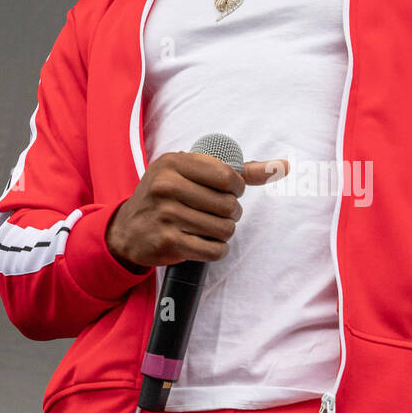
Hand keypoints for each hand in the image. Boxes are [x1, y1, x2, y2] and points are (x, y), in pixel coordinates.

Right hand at [105, 151, 288, 270]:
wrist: (127, 229)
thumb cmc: (167, 196)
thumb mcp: (192, 172)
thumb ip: (239, 170)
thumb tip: (284, 165)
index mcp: (174, 162)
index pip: (229, 176)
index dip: (236, 189)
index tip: (227, 192)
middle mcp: (167, 186)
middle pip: (229, 206)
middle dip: (230, 214)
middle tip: (217, 214)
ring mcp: (166, 215)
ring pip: (224, 230)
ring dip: (223, 233)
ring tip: (209, 228)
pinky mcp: (169, 241)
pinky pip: (214, 250)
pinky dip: (216, 250)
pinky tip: (204, 243)